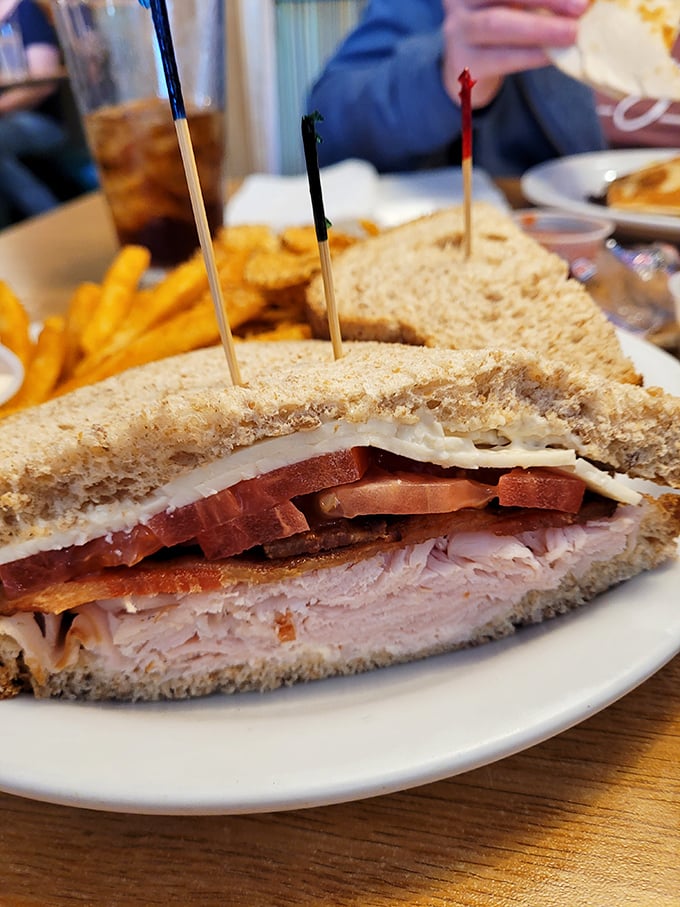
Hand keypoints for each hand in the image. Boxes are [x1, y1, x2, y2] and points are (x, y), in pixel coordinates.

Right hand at [441, 0, 587, 107]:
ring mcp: (458, 31)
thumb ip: (540, 1)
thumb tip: (584, 3)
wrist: (471, 64)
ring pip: (497, 24)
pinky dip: (531, 56)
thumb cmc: (504, 19)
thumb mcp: (517, 2)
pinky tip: (553, 55)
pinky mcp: (464, 63)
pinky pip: (500, 59)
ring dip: (539, 29)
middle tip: (582, 6)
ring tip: (572, 33)